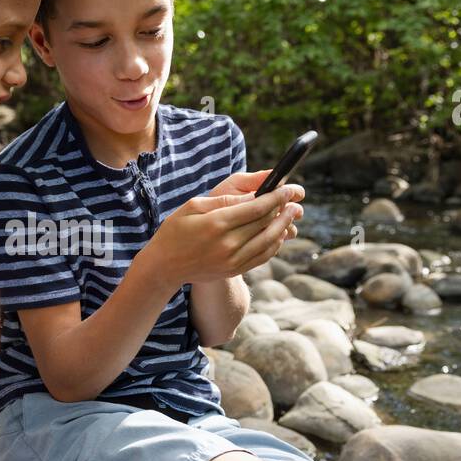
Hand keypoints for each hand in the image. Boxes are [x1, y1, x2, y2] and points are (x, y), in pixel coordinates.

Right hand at [140, 171, 303, 285]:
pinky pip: (263, 257)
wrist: (164, 266)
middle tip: (296, 200)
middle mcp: (227, 244)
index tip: (289, 189)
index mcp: (216, 223)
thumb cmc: (176, 230)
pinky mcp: (234, 270)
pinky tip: (279, 233)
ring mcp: (232, 260)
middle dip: (284, 210)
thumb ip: (224, 200)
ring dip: (284, 226)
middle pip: (266, 224)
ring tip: (292, 214)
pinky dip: (275, 244)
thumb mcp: (193, 206)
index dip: (277, 197)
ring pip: (269, 242)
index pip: (257, 208)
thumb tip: (253, 195)